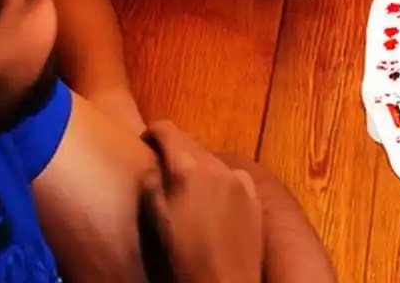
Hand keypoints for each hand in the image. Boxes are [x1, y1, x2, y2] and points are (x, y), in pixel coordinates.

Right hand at [139, 122, 262, 282]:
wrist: (223, 282)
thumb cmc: (181, 254)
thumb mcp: (153, 218)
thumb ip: (151, 183)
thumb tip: (156, 166)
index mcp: (190, 169)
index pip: (169, 131)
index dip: (153, 132)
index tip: (144, 141)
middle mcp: (219, 168)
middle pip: (193, 143)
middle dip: (175, 148)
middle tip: (161, 162)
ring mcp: (242, 181)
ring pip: (214, 161)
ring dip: (198, 164)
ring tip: (186, 185)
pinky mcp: (255, 198)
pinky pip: (233, 178)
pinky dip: (219, 180)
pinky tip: (212, 199)